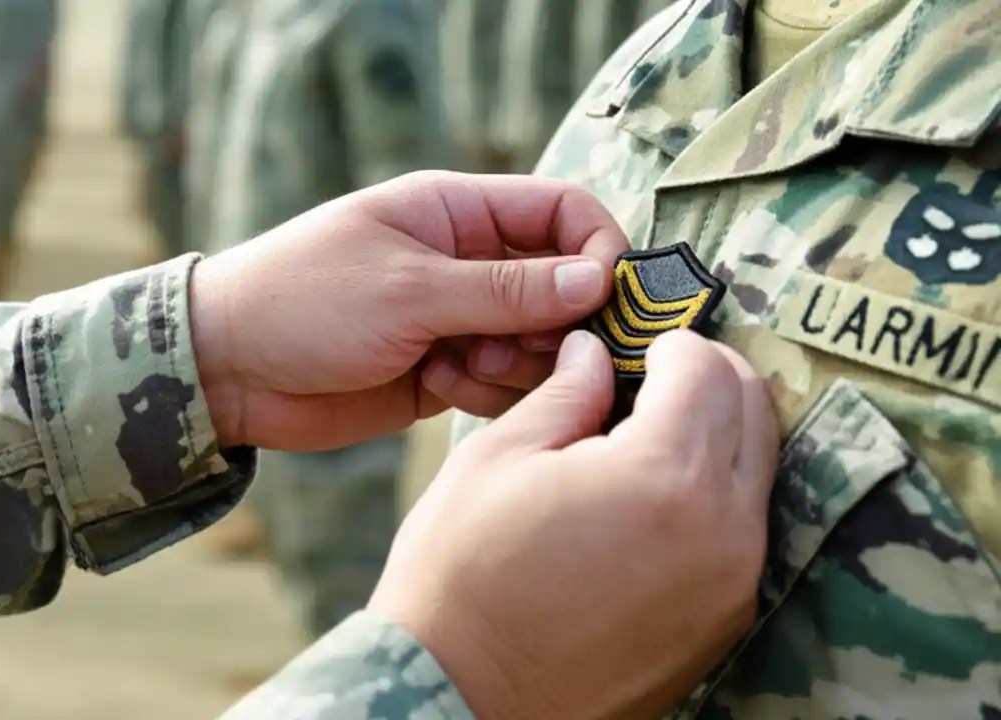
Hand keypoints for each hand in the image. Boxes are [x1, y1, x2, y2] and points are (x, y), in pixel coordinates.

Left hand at [190, 171, 627, 449]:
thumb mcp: (410, 288)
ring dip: (519, 362)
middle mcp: (466, 262)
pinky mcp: (444, 371)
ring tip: (464, 367)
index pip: (562, 212)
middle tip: (518, 347)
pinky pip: (501, 383)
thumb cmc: (305, 301)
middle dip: (556, 322)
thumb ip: (507, 290)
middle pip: (560, 285)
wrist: (228, 370)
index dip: (596, 249)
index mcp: (457, 212)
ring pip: (536, 342)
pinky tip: (442, 387)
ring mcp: (457, 319)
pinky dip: (489, 391)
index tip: (602, 297)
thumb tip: (598, 280)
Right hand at [368, 330, 778, 719]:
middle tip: (654, 373)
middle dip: (708, 376)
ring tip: (649, 433)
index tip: (636, 344)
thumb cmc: (461, 576)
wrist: (460, 699)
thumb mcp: (496, 461)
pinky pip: (744, 529)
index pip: (706, 368)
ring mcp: (733, 583)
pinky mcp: (724, 623)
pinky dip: (715, 493)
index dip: (668, 340)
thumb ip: (564, 395)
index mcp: (664, 476)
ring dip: (717, 434)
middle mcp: (722, 529)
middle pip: (752, 410)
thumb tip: (594, 354)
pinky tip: (654, 497)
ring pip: (758, 470)